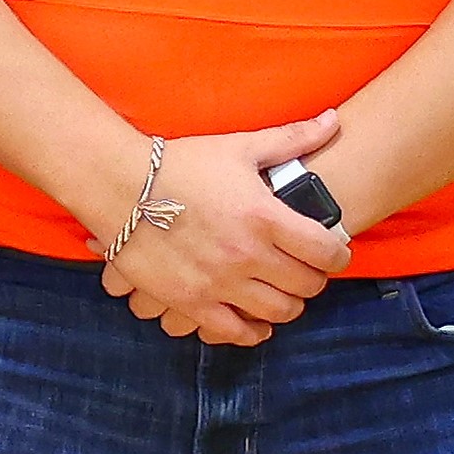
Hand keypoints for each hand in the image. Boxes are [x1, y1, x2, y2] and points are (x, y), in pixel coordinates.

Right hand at [99, 113, 347, 345]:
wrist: (115, 184)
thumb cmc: (179, 163)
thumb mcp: (237, 148)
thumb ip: (292, 138)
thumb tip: (334, 121)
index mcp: (264, 217)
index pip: (327, 252)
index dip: (338, 255)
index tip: (332, 252)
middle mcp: (247, 254)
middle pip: (307, 285)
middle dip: (313, 278)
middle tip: (304, 270)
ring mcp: (218, 282)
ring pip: (279, 312)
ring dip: (287, 304)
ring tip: (279, 291)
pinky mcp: (190, 301)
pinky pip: (236, 332)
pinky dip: (253, 331)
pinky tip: (255, 322)